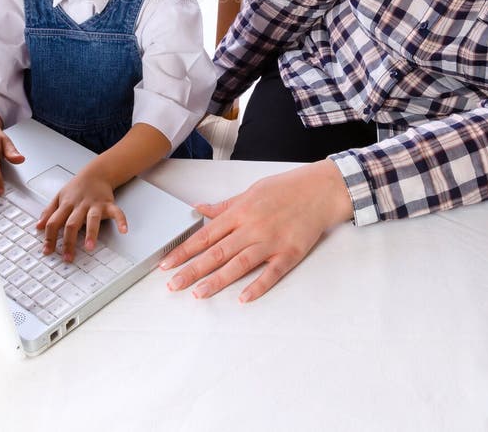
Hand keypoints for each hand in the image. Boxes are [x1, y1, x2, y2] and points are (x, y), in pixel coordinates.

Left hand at [36, 164, 127, 261]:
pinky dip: (121, 220)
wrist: (96, 173)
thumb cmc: (77, 187)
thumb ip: (48, 212)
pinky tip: (124, 230)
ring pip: (92, 219)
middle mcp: (80, 205)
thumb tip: (38, 227)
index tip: (48, 251)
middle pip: (72, 223)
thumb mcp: (59, 196)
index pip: (54, 221)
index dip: (50, 237)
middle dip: (69, 241)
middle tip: (68, 257)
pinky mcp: (108, 204)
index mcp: (66, 204)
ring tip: (90, 247)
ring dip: (91, 233)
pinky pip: (116, 212)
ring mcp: (95, 204)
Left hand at [160, 160, 352, 301]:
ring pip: (239, 264)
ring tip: (198, 293)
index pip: (205, 235)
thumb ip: (224, 205)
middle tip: (173, 285)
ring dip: (217, 280)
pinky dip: (257, 286)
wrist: (320, 189)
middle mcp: (252, 227)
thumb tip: (200, 208)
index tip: (167, 264)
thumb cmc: (286, 188)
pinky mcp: (290, 253)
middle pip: (217, 252)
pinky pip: (271, 273)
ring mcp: (271, 241)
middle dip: (192, 270)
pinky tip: (242, 298)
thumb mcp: (250, 191)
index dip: (184, 251)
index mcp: (240, 211)